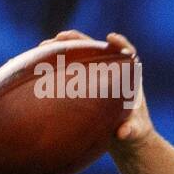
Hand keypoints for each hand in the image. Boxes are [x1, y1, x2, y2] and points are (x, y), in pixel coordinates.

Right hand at [42, 30, 152, 148]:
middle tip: (62, 36)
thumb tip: (122, 132)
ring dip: (64, 47)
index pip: (127, 53)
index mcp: (130, 78)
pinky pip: (70, 68)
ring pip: (81, 55)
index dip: (120, 44)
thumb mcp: (134, 132)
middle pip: (97, 48)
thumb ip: (131, 131)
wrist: (125, 137)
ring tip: (44, 46)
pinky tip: (39, 62)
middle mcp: (113, 71)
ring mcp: (97, 75)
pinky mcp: (84, 82)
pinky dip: (57, 62)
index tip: (111, 38)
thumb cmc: (133, 132)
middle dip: (80, 40)